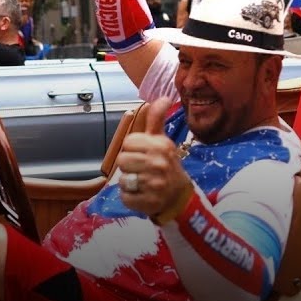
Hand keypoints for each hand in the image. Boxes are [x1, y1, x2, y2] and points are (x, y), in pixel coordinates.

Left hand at [114, 98, 191, 218]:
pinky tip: (141, 194)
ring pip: (123, 179)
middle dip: (129, 166)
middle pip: (122, 160)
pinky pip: (125, 197)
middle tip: (141, 169)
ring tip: (141, 182)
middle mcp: (159, 163)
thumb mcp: (162, 140)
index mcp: (161, 145)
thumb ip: (156, 119)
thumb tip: (164, 97)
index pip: (128, 142)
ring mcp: (155, 184)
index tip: (141, 154)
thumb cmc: (165, 164)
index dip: (131, 149)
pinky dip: (130, 197)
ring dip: (129, 183)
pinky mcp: (149, 202)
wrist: (178, 196)